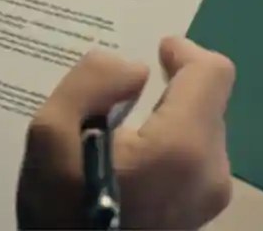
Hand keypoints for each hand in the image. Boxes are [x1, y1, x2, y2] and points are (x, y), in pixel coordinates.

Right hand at [17, 38, 235, 229]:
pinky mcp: (200, 212)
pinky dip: (167, 142)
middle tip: (118, 93)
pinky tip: (127, 156)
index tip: (153, 48)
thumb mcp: (50, 133)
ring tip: (116, 127)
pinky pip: (194, 157)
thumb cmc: (60, 208)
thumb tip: (132, 70)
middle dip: (169, 86)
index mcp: (183, 146)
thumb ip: (91, 83)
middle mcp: (212, 170)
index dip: (184, 51)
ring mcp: (210, 197)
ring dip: (167, 115)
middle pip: (207, 101)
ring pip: (201, 128)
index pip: (212, 73)